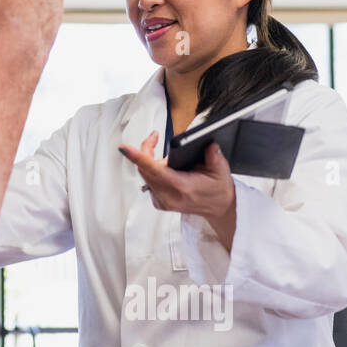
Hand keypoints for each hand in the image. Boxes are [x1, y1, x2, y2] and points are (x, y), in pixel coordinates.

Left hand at [118, 133, 237, 245]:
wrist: (219, 208)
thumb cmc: (218, 190)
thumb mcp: (221, 172)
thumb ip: (215, 157)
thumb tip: (209, 145)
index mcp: (183, 188)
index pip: (155, 170)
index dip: (138, 157)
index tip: (124, 148)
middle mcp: (170, 197)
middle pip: (146, 170)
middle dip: (146, 150)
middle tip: (154, 137)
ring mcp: (163, 201)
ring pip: (145, 176)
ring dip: (148, 161)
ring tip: (161, 151)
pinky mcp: (160, 202)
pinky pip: (148, 182)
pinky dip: (151, 171)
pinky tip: (162, 167)